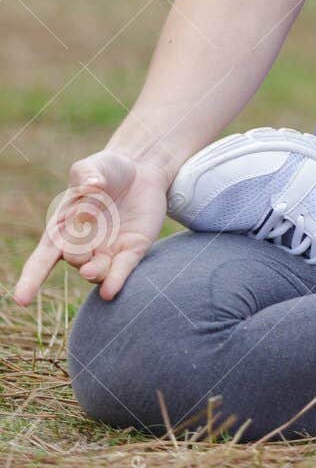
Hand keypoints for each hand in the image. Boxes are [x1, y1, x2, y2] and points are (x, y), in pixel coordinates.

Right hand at [14, 149, 168, 305]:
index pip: (42, 259)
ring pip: (97, 272)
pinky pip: (122, 270)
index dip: (31, 279)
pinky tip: (110, 291)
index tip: (22, 299)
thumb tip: (91, 190)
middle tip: (85, 231)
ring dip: (93, 274)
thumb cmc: (107, 170)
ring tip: (90, 271)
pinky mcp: (132, 250)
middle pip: (74, 260)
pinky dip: (115, 281)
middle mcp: (83, 246)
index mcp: (63, 229)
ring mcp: (108, 251)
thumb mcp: (91, 167)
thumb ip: (87, 176)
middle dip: (76, 253)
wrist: (141, 170)